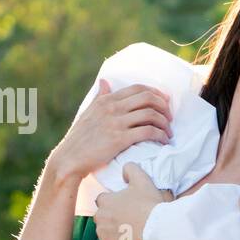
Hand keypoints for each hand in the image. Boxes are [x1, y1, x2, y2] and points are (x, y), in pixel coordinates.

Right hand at [47, 78, 173, 184]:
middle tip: (169, 118)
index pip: (138, 88)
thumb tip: (105, 81)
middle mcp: (112, 108)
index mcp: (106, 100)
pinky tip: (164, 141)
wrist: (70, 158)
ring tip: (168, 132)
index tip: (164, 102)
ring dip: (165, 123)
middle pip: (148, 98)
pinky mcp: (120, 139)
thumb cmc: (80, 138)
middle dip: (164, 107)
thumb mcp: (88, 112)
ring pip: (151, 115)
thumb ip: (99, 96)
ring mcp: (116, 123)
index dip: (156, 93)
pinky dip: (161, 136)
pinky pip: (148, 132)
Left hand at [96, 163, 172, 239]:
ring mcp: (102, 232)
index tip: (125, 207)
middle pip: (102, 216)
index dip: (114, 203)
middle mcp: (99, 216)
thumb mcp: (142, 180)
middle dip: (111, 217)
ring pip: (103, 230)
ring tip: (128, 231)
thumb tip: (123, 170)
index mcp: (105, 200)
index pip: (102, 200)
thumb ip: (130, 169)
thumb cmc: (149, 204)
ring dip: (112, 230)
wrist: (156, 228)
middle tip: (127, 220)